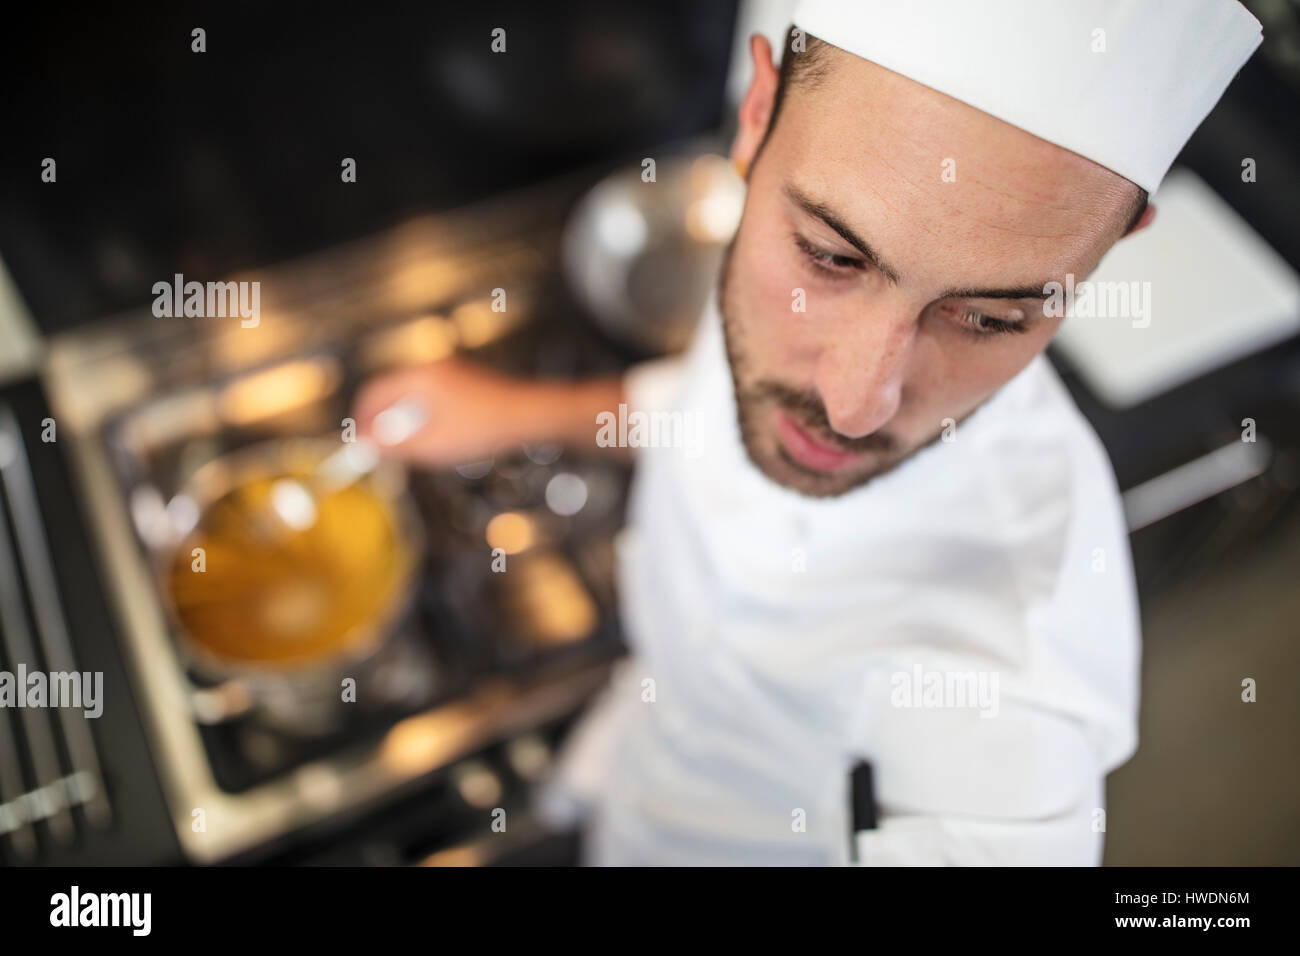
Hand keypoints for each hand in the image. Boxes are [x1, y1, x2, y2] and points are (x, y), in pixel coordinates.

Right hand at [351, 357, 533, 467]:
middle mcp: (434, 368)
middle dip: (384, 422)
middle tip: (382, 449)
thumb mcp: (432, 446)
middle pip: (393, 392)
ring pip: (414, 396)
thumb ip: (394, 446)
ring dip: (406, 421)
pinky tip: (439, 438)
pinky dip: (426, 417)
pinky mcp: (468, 382)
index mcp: (420, 377)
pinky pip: (435, 397)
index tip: (359, 443)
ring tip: (412, 447)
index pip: (374, 392)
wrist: (531, 416)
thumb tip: (366, 447)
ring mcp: (453, 372)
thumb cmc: (484, 429)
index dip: (361, 419)